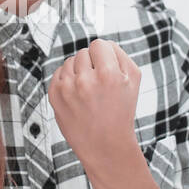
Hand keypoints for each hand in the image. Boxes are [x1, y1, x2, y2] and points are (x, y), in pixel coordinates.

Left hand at [48, 39, 140, 173]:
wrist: (105, 145)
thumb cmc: (121, 111)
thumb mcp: (133, 80)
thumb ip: (119, 54)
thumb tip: (102, 44)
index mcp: (108, 74)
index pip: (100, 45)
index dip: (105, 56)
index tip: (107, 70)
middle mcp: (86, 80)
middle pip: (83, 52)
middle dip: (92, 65)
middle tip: (99, 85)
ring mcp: (67, 88)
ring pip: (69, 61)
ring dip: (78, 71)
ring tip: (88, 91)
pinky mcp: (55, 96)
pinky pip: (59, 73)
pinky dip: (67, 80)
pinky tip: (77, 95)